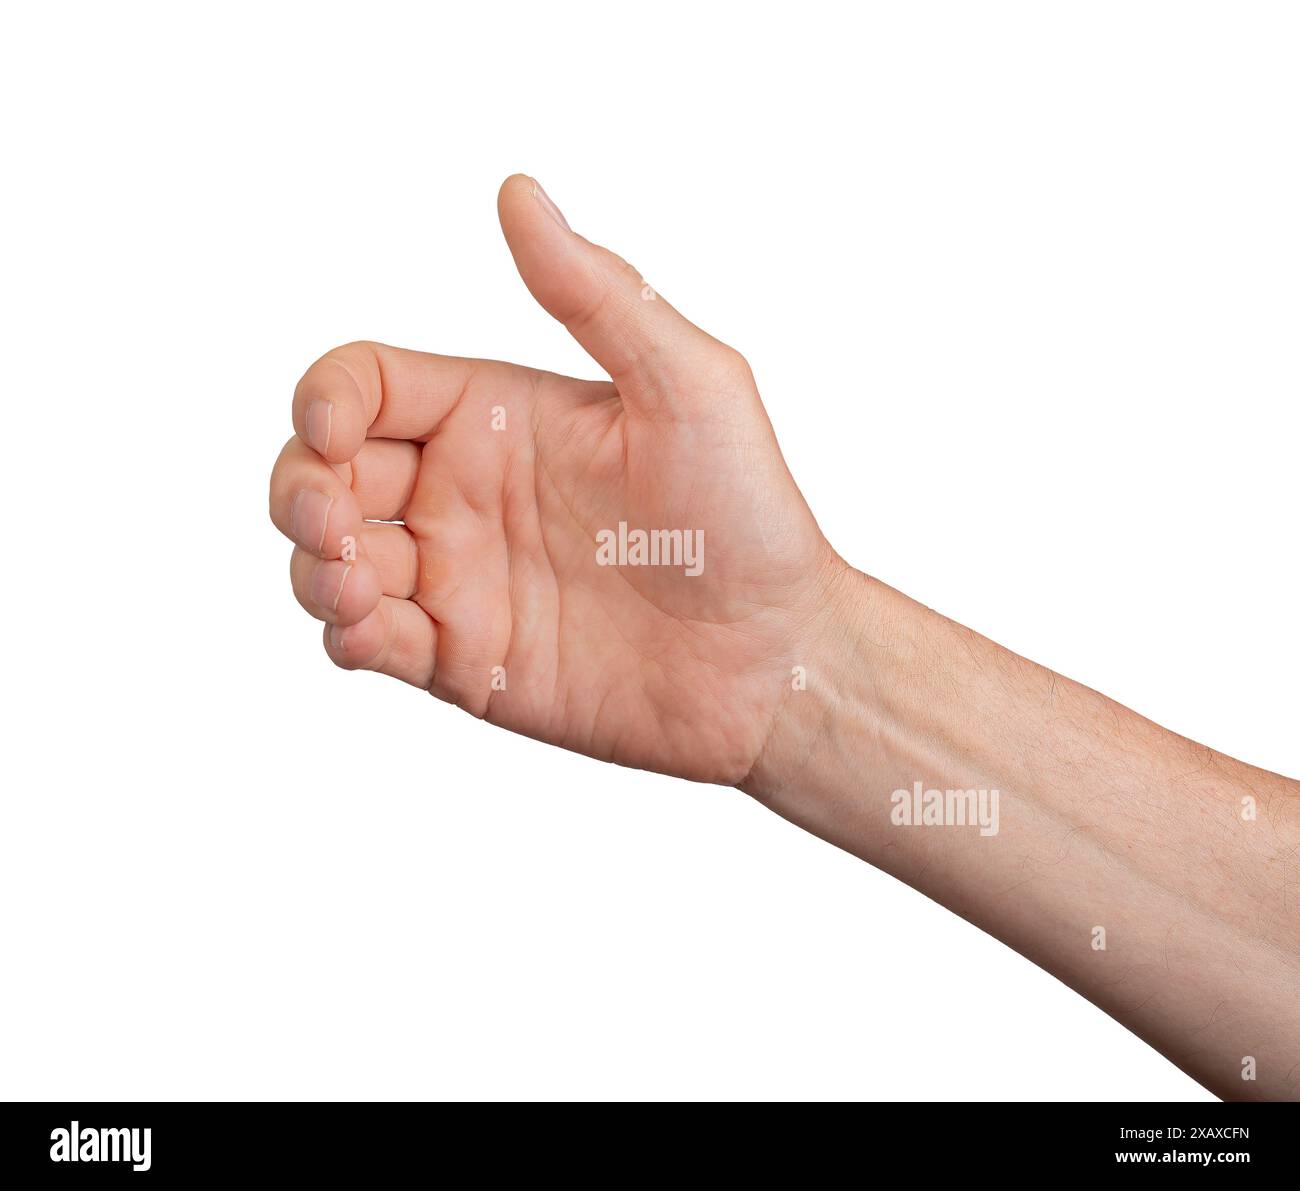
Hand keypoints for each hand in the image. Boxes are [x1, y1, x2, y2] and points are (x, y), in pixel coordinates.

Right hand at [270, 175, 849, 783]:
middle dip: (298, 488)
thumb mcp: (688, 385)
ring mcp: (460, 578)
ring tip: (353, 583)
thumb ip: (595, 295)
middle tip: (333, 520)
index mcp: (499, 415)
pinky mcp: (464, 659)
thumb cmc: (746, 517)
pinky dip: (342, 634)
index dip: (326, 398)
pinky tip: (369, 629)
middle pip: (323, 469)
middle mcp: (465, 492)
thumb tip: (518, 192)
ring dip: (311, 566)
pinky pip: (365, 641)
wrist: (774, 658)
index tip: (336, 433)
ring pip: (327, 559)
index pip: (367, 384)